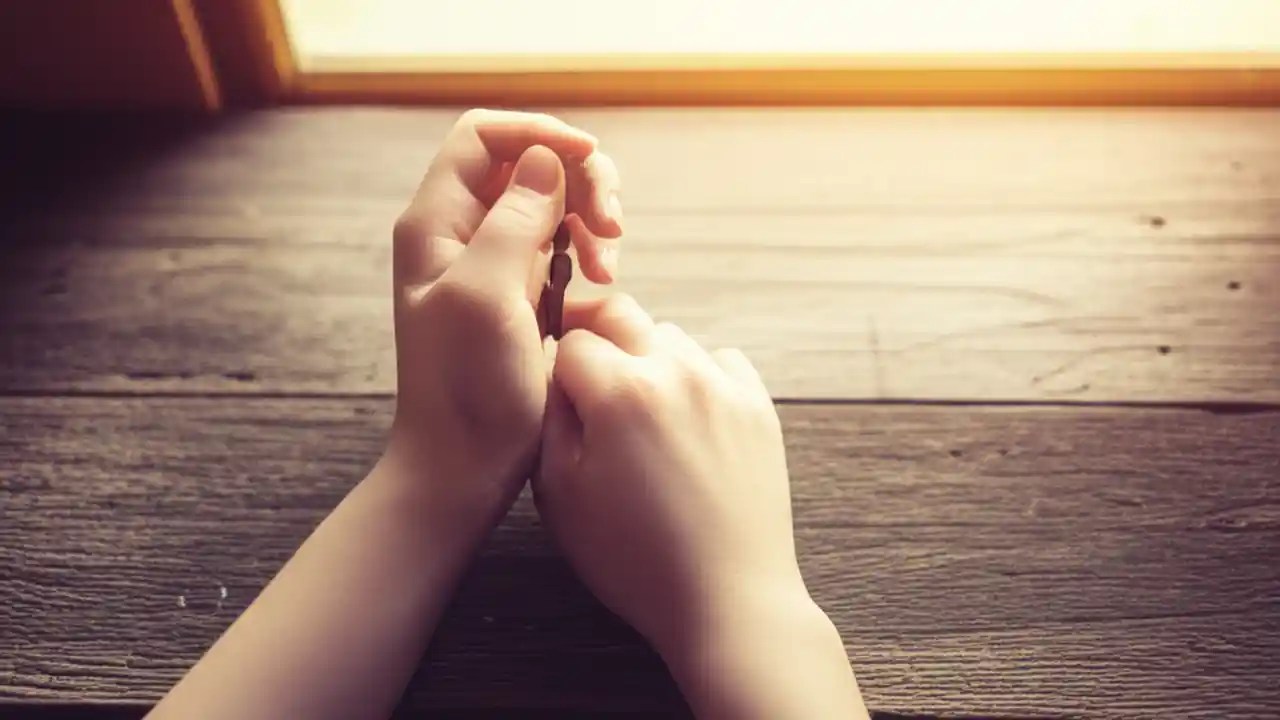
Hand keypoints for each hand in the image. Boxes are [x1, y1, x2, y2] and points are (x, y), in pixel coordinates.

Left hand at [389, 110, 622, 517]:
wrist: (465, 467)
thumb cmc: (466, 390)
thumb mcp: (485, 296)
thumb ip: (513, 220)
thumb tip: (545, 159)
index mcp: (436, 224)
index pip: (483, 136)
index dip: (538, 134)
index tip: (589, 157)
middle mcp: (462, 234)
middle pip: (528, 162)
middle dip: (579, 181)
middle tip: (613, 226)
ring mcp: (494, 263)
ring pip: (552, 201)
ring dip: (592, 219)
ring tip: (611, 266)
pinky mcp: (523, 293)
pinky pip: (563, 245)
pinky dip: (591, 252)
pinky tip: (602, 283)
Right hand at [535, 296, 866, 718]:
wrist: (727, 600)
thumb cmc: (635, 560)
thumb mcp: (560, 494)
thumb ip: (548, 419)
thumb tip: (553, 374)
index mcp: (622, 393)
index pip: (571, 340)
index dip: (553, 363)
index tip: (552, 390)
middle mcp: (678, 373)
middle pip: (622, 315)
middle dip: (594, 334)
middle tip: (582, 370)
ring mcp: (725, 386)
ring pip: (671, 335)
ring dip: (645, 354)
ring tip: (636, 406)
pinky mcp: (759, 406)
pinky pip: (719, 359)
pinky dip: (696, 372)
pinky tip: (683, 412)